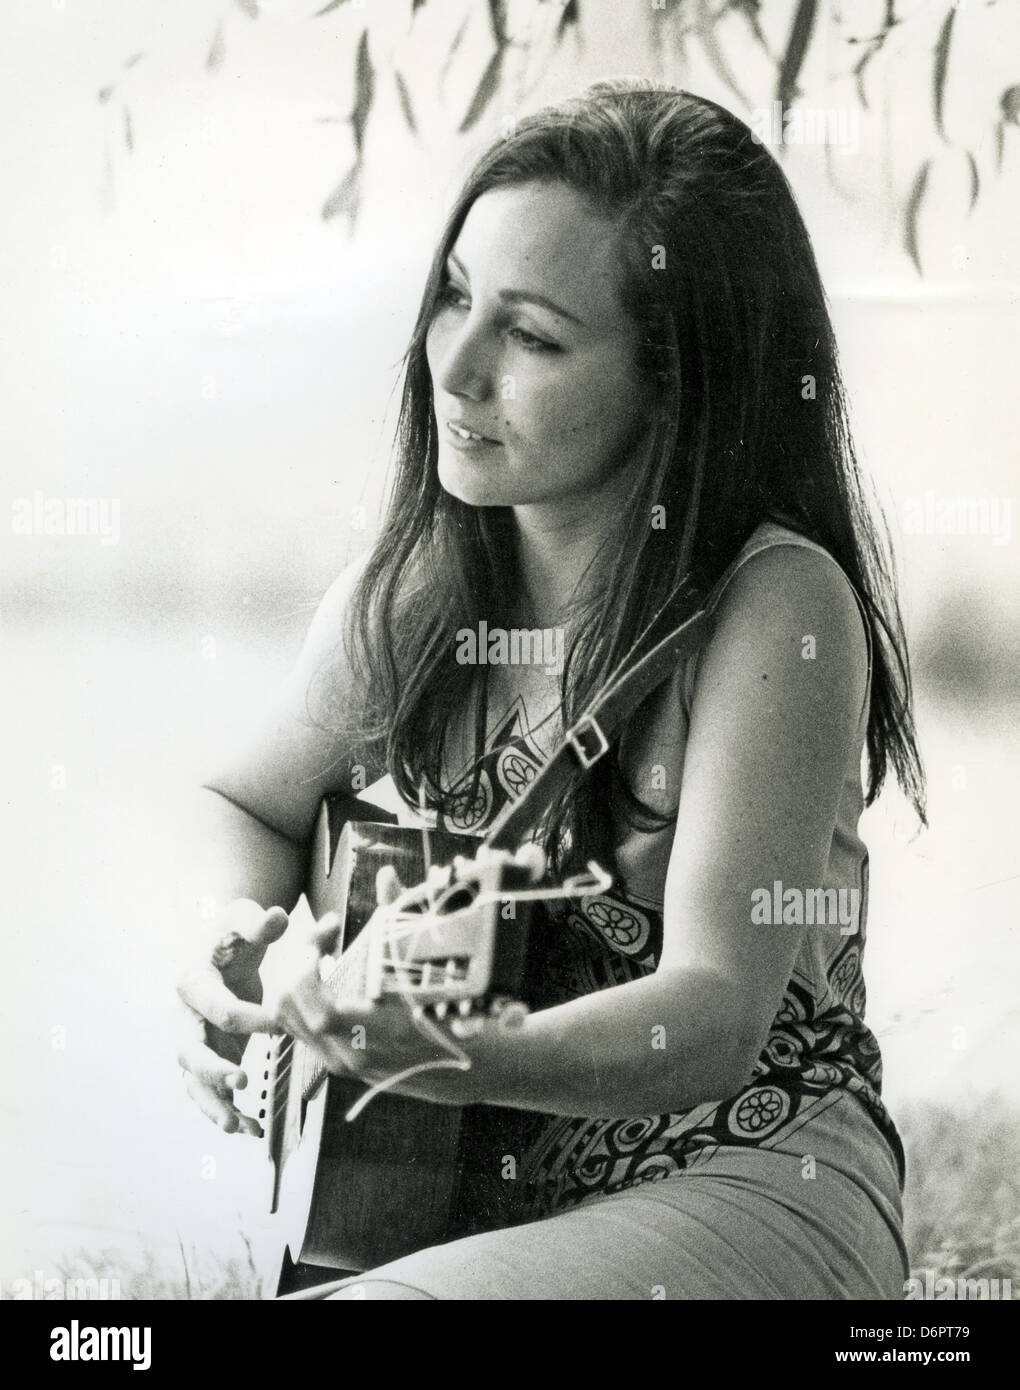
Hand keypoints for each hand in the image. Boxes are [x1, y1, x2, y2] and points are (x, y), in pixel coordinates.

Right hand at [176, 898, 288, 1133]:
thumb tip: (276, 917)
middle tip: (243, 1079)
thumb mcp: (243, 918)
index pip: (217, 1007)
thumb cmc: (234, 932)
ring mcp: (194, 1041)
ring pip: (194, 1082)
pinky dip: (226, 1111)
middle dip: (214, 1069)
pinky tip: (249, 1129)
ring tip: (239, 1126)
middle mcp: (186, 1016)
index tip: (283, 1022)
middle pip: (190, 1051)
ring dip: (214, 1105)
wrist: (222, 947)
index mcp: (192, 982)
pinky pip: (209, 1092)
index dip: (249, 1018)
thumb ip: (259, 922)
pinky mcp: (208, 1057)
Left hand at [266, 868, 465, 1096]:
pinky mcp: (332, 1061)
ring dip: (293, 977)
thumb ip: (401, 919)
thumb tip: (387, 876)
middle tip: (320, 936)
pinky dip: (298, 996)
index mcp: (380, 1034)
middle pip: (290, 1010)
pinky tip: (321, 973)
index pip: (321, 1013)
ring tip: (319, 950)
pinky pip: (294, 1027)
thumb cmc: (446, 1013)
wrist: (458, 1066)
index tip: (322, 942)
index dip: (309, 975)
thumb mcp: (429, 968)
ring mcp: (338, 1061)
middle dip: (294, 963)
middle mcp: (352, 1052)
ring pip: (285, 1018)